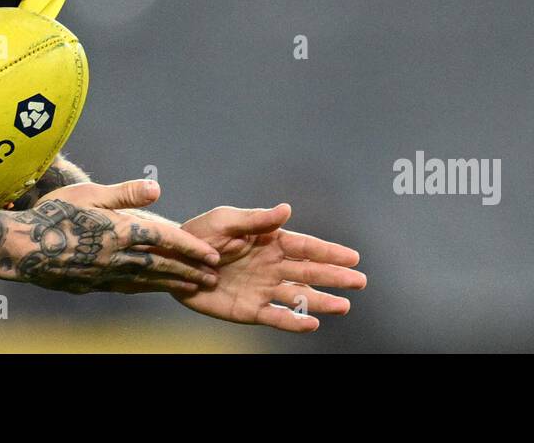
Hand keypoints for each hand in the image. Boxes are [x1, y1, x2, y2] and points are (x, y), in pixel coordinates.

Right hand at [0, 180, 220, 295]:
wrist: (19, 247)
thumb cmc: (53, 212)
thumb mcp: (88, 194)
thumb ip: (124, 193)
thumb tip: (157, 188)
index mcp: (118, 231)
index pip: (163, 239)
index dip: (190, 247)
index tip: (212, 254)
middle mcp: (115, 256)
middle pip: (160, 265)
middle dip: (188, 271)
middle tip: (212, 277)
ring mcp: (103, 274)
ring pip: (145, 280)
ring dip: (171, 283)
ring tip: (192, 286)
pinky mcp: (90, 285)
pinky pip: (124, 287)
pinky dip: (143, 288)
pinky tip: (151, 288)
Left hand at [170, 203, 366, 331]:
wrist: (174, 262)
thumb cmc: (199, 235)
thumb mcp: (226, 220)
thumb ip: (257, 219)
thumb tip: (287, 209)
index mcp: (270, 241)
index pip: (305, 247)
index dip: (329, 252)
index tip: (353, 257)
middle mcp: (271, 266)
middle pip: (309, 273)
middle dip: (335, 277)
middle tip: (360, 281)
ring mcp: (263, 289)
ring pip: (299, 297)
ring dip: (322, 301)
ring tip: (344, 306)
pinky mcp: (249, 310)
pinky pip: (276, 317)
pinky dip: (294, 322)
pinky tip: (312, 323)